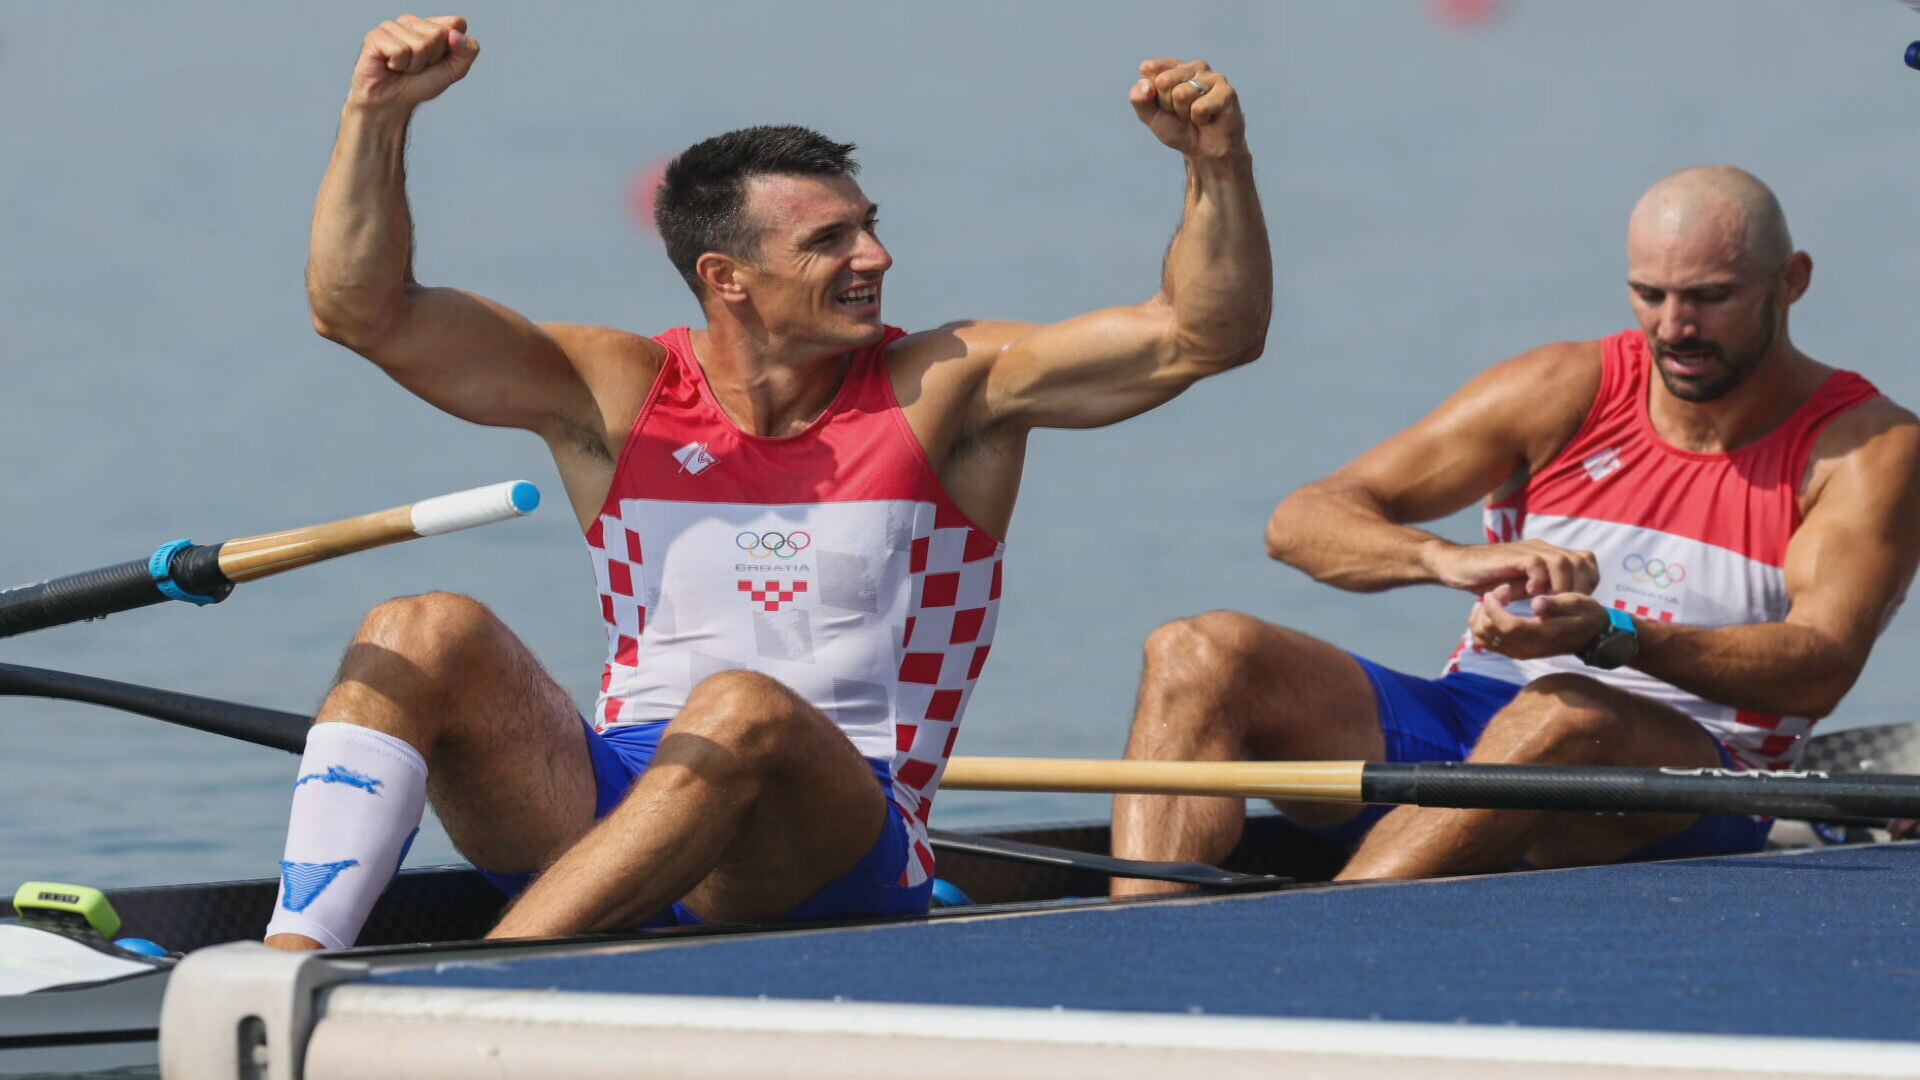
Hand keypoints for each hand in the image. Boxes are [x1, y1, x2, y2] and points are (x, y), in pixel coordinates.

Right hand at [349, 14, 480, 112]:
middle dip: (432, 58)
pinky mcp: (376, 36)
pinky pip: (400, 50)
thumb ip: (467, 51)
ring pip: (420, 44)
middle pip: (439, 34)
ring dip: (414, 65)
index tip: (438, 60)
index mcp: (432, 24)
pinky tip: (391, 66)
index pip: (456, 23)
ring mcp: (393, 26)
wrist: (393, 102)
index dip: (452, 48)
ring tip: (404, 67)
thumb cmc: (420, 84)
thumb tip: (456, 35)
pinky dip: (399, 65)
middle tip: (417, 66)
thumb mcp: (454, 70)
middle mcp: (412, 21)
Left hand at [1129, 59, 1245, 159]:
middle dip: (1168, 104)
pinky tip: (1209, 119)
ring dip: (1185, 113)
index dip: (1153, 95)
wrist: (1203, 151)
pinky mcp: (1227, 92)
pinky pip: (1199, 107)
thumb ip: (1139, 99)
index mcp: (1174, 67)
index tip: (1165, 105)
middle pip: (1164, 81)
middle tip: (1182, 113)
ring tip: (1196, 116)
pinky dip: (1199, 120)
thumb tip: (1146, 84)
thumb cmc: (1179, 129)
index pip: (1150, 70)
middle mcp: (1195, 67)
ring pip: (1181, 94)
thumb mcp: (1150, 116)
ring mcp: (1213, 77)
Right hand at [1426, 539, 1598, 598]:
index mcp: (1548, 554)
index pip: (1586, 561)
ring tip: (1551, 603)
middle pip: (1580, 560)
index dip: (1588, 581)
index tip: (1577, 602)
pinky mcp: (1512, 555)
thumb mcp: (1521, 586)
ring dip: (1561, 586)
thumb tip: (1562, 609)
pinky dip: (1539, 581)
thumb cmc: (1488, 578)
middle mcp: (1542, 548)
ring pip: (1562, 561)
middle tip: (1567, 608)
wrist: (1456, 565)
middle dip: (1580, 587)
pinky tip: (1530, 594)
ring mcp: (1527, 549)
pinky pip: (1537, 564)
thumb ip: (1541, 590)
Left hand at [1469, 588, 1610, 659]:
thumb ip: (1557, 603)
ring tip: (1489, 600)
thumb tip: (1536, 603)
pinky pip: (1488, 644)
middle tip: (1496, 592)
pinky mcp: (1517, 652)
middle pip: (1490, 633)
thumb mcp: (1578, 602)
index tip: (1497, 590)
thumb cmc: (1586, 614)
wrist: (1593, 636)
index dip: (1496, 608)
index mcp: (1543, 634)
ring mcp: (1521, 653)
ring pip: (1484, 640)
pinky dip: (1482, 628)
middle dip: (1486, 609)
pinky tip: (1491, 611)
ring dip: (1479, 619)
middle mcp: (1528, 648)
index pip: (1508, 625)